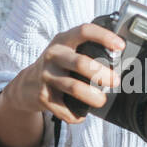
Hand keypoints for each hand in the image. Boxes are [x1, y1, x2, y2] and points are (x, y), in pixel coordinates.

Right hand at [5, 23, 124, 124]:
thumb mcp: (66, 51)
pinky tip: (80, 115)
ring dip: (92, 96)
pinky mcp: (43, 96)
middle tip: (116, 81)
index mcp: (63, 40)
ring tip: (101, 101)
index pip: (84, 31)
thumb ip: (86, 51)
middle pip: (81, 63)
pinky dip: (75, 115)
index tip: (120, 46)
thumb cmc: (56, 66)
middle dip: (102, 74)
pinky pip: (63, 108)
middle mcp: (53, 55)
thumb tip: (120, 61)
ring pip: (74, 87)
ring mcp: (46, 76)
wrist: (25, 85)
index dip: (104, 36)